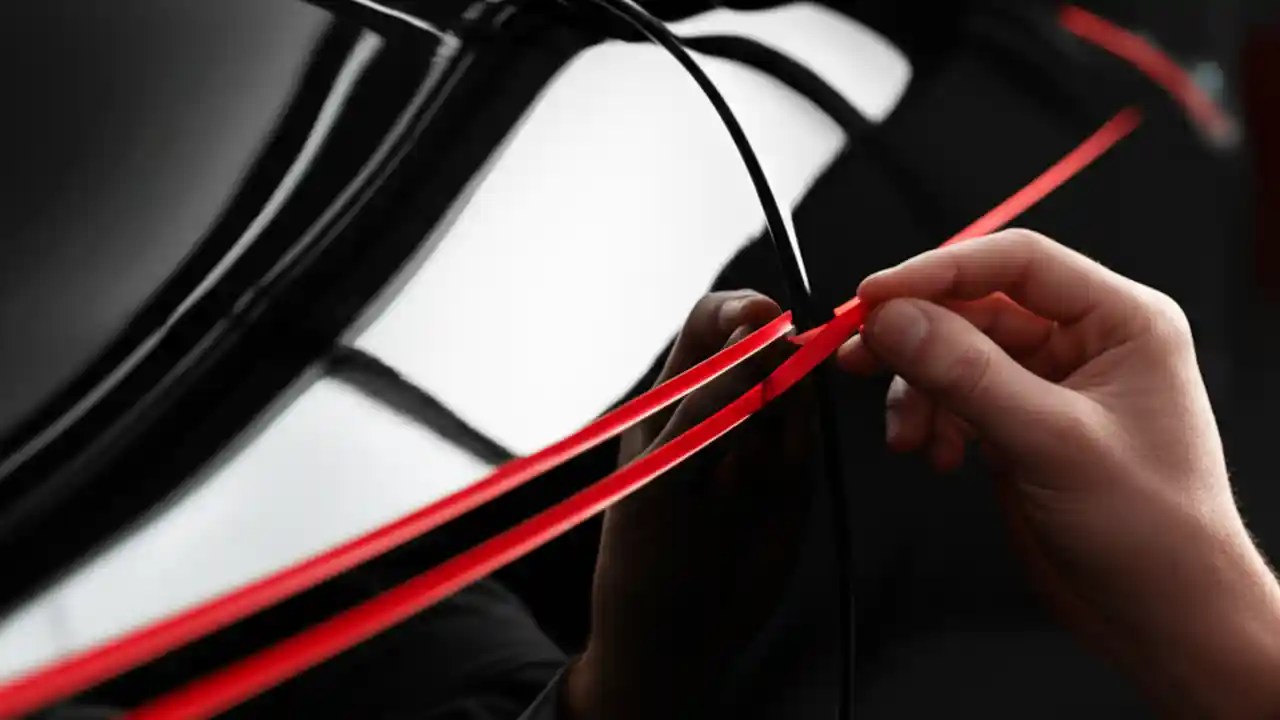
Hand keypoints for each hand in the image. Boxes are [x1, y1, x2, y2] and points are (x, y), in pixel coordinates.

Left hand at [565, 291, 816, 719]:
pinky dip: (799, 450)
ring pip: (796, 393)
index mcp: (673, 396)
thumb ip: (709, 406)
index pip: (711, 323)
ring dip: (787, 418)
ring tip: (750, 475)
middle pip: (767, 349)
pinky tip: (775, 485)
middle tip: (773, 403)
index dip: (741, 312)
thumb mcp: (661, 476)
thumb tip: (755, 335)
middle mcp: (721, 409)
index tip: (769, 319)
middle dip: (777, 365)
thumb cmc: (643, 559)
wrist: (675, 642)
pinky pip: (809, 439)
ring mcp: (760, 443)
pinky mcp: (793, 478)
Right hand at [838, 229, 1279, 718]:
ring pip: (954, 353)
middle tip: (861, 355)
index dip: (938, 270)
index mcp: (1120, 320)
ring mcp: (1049, 384)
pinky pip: (954, 396)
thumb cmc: (1153, 532)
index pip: (1015, 262)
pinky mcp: (1019, 424)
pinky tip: (935, 454)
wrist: (1163, 618)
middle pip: (974, 306)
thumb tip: (896, 320)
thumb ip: (966, 374)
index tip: (875, 296)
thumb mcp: (1050, 441)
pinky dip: (930, 420)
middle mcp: (1084, 342)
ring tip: (909, 436)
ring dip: (918, 390)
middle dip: (915, 337)